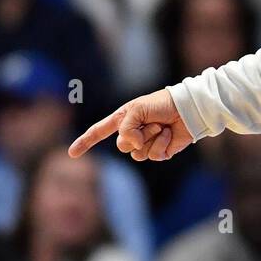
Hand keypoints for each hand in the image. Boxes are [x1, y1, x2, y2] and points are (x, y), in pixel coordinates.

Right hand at [68, 88, 194, 161]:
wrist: (187, 108)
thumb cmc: (162, 103)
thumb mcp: (136, 110)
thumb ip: (125, 128)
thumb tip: (131, 145)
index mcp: (123, 120)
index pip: (100, 132)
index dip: (86, 142)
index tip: (72, 154)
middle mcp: (133, 133)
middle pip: (122, 146)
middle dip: (137, 135)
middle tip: (152, 123)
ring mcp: (147, 144)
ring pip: (137, 154)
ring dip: (150, 139)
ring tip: (161, 127)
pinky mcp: (161, 151)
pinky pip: (153, 156)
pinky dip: (161, 144)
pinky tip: (169, 134)